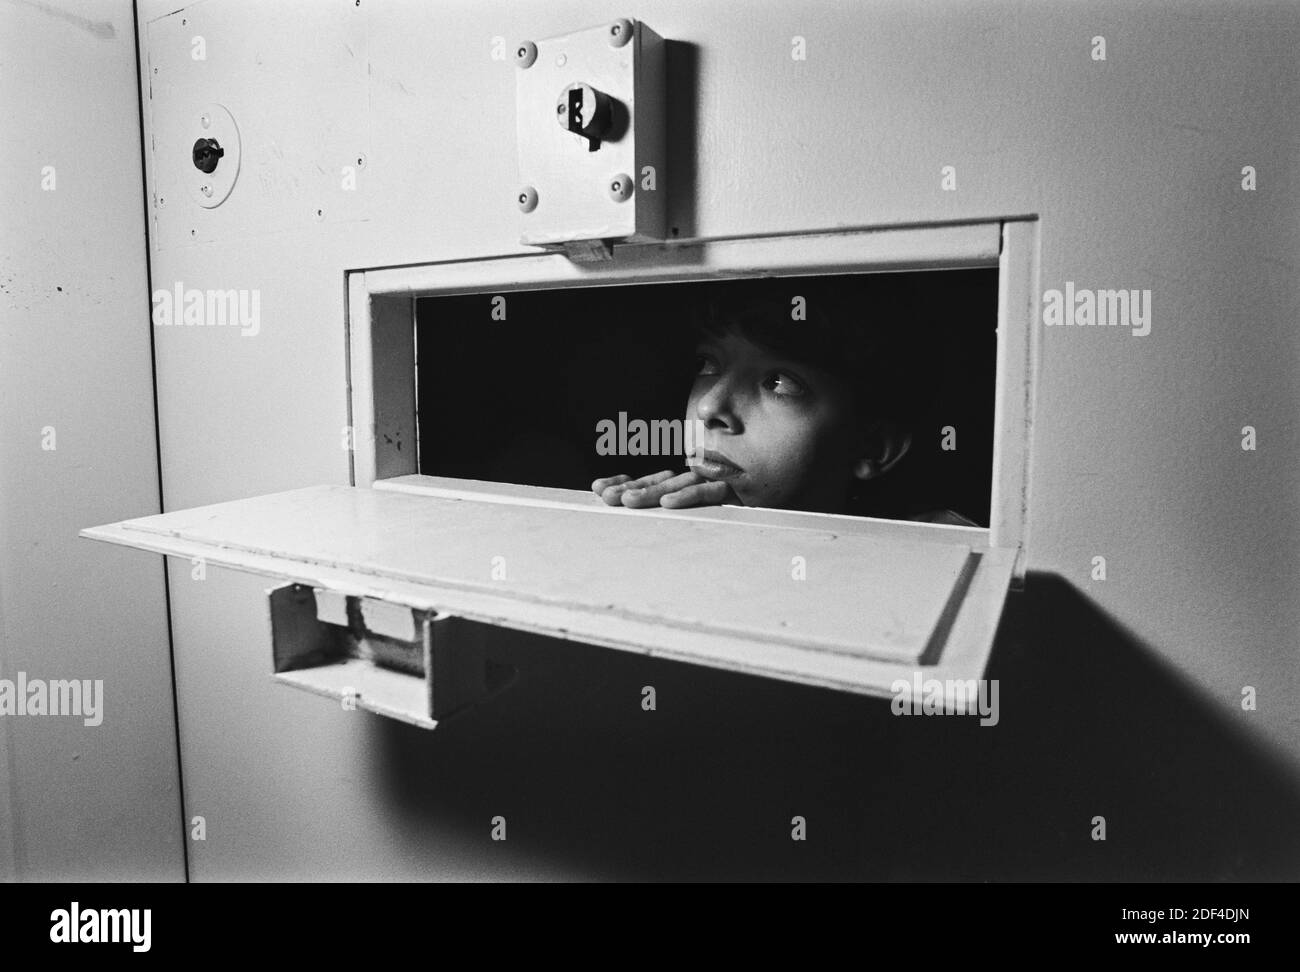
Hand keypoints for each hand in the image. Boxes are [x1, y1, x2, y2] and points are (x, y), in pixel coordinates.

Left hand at [591, 469, 737, 509]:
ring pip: (677, 486)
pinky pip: (709, 492)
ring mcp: (716, 479)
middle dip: (628, 489)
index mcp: (690, 479)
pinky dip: (688, 497)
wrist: (785, 483)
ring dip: (651, 493)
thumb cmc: (746, 498)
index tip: (598, 489)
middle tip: (603, 496)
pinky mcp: (735, 489)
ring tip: (627, 502)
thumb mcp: (708, 503)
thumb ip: (684, 501)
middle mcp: (699, 476)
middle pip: (658, 482)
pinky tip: (669, 506)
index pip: (651, 480)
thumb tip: (647, 508)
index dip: (625, 482)